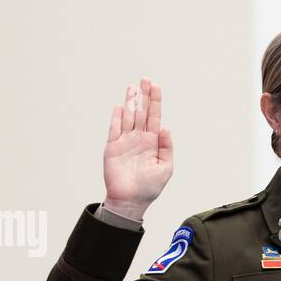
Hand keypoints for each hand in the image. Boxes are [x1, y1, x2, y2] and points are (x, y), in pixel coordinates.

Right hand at [103, 77, 172, 220]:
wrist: (130, 200)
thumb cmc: (149, 187)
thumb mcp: (165, 168)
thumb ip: (167, 147)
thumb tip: (166, 128)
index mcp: (153, 143)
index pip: (155, 117)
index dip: (155, 102)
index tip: (156, 86)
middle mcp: (139, 139)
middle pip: (142, 113)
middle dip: (144, 96)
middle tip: (145, 79)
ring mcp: (125, 142)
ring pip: (128, 117)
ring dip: (130, 102)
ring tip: (132, 87)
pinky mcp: (113, 147)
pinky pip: (114, 129)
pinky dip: (117, 118)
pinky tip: (120, 107)